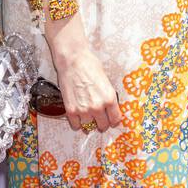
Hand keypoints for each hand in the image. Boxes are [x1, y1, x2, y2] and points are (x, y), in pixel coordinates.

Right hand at [47, 16, 121, 132]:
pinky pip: (76, 125)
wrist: (73, 61)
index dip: (114, 121)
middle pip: (103, 126)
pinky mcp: (71, 110)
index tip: (112, 120)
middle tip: (99, 119)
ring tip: (87, 115)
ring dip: (89, 123)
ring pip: (89, 127)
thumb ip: (108, 97)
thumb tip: (110, 108)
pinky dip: (77, 123)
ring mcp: (84, 110)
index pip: (116, 120)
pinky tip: (78, 116)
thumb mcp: (107, 81)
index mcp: (110, 99)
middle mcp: (98, 107)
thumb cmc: (90, 66)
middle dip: (102, 123)